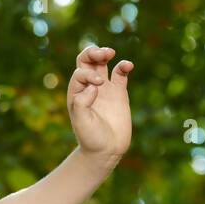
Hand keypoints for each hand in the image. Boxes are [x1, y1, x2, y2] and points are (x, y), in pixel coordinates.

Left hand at [67, 44, 132, 160]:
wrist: (106, 150)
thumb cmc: (90, 138)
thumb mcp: (81, 121)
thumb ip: (82, 102)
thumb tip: (94, 85)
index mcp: (76, 92)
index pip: (80, 72)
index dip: (89, 74)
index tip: (98, 86)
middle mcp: (88, 87)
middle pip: (87, 61)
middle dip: (92, 52)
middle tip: (102, 54)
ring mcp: (104, 88)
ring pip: (102, 63)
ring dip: (104, 53)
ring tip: (110, 53)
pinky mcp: (119, 92)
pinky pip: (120, 73)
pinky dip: (124, 66)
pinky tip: (128, 65)